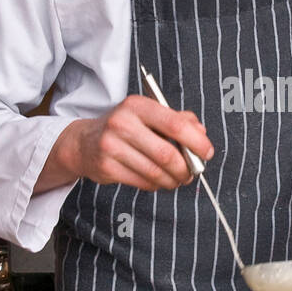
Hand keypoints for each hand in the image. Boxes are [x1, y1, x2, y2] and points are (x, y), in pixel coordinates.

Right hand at [36, 95, 213, 192]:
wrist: (84, 142)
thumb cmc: (125, 127)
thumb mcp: (149, 115)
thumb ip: (178, 120)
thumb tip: (202, 134)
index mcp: (137, 105)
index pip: (175, 124)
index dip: (196, 142)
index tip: (207, 152)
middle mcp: (122, 123)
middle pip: (167, 153)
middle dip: (186, 168)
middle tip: (193, 172)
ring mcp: (112, 146)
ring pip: (156, 172)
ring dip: (173, 180)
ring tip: (178, 179)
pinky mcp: (106, 167)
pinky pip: (143, 182)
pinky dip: (157, 185)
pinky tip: (159, 180)